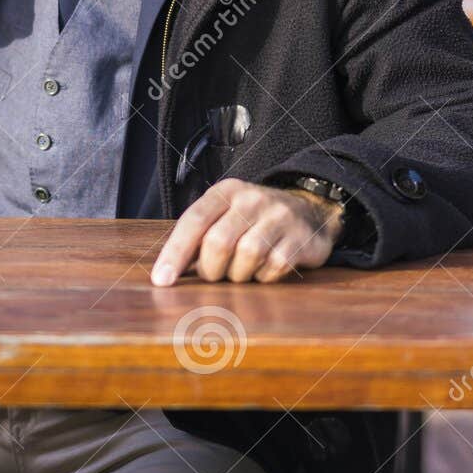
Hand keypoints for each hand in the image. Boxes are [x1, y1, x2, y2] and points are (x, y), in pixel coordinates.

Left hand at [150, 179, 344, 285]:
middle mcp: (252, 199)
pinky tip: (264, 270)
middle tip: (215, 275)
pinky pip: (273, 268)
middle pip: (218, 242)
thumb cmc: (254, 220)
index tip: (162, 281)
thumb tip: (168, 273)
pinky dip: (263, 277)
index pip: (194, 221)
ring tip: (241, 271)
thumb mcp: (225, 215)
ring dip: (238, 275)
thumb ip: (199, 237)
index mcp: (226, 191)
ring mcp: (279, 217)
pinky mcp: (301, 238)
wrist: (310, 211)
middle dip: (211, 269)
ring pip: (247, 256)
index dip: (175, 253)